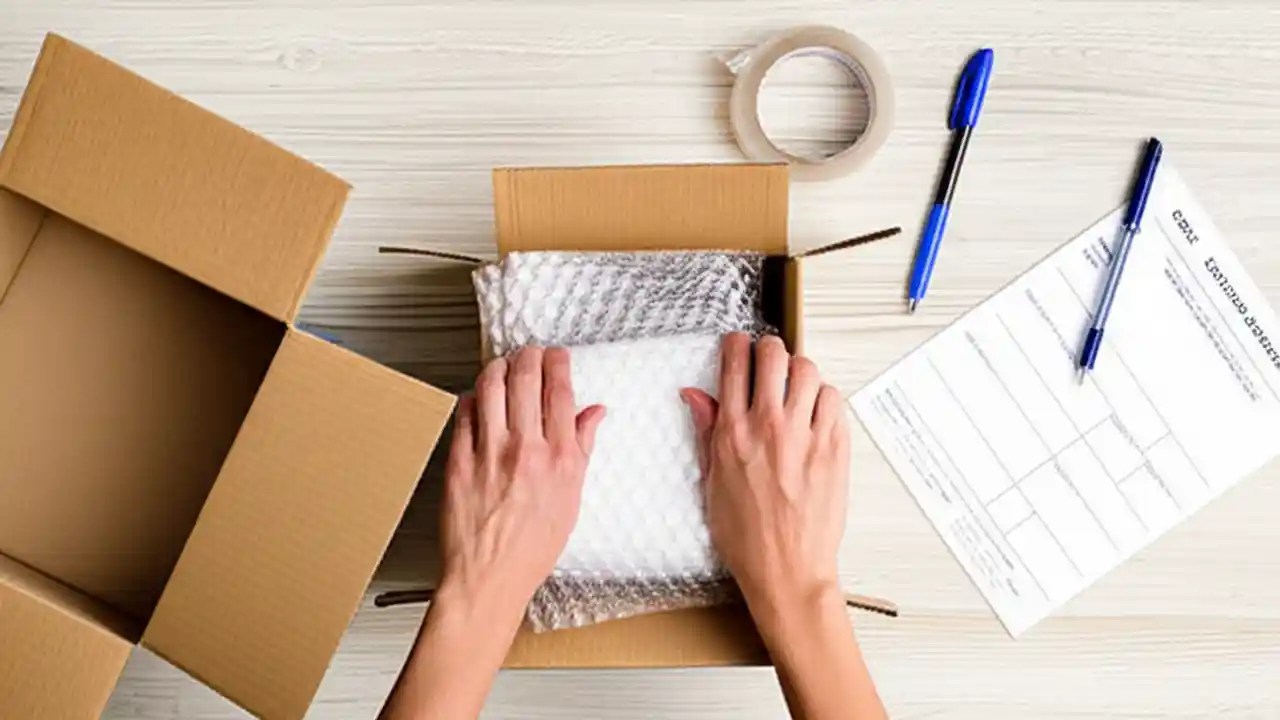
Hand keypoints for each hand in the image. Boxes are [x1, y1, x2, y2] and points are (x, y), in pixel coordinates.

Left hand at [440, 346, 605, 611]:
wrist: (489, 577)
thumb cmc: (531, 548)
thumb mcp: (571, 498)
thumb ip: (581, 449)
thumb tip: (594, 414)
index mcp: (559, 459)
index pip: (560, 391)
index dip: (558, 363)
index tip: (558, 355)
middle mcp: (525, 450)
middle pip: (526, 379)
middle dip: (529, 356)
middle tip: (530, 352)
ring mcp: (488, 453)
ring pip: (491, 387)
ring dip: (498, 367)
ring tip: (502, 365)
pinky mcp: (458, 461)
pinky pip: (464, 413)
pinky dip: (473, 397)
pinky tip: (478, 397)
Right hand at [680, 333, 849, 619]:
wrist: (787, 569)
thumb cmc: (747, 536)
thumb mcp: (711, 482)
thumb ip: (706, 432)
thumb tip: (695, 396)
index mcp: (733, 434)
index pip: (734, 364)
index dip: (736, 345)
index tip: (738, 347)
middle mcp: (769, 427)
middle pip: (774, 355)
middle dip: (770, 350)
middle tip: (770, 362)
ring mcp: (806, 436)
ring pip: (809, 371)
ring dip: (801, 372)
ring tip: (797, 388)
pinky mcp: (835, 449)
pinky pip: (835, 401)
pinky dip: (825, 400)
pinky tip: (816, 416)